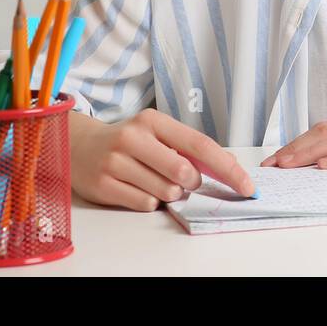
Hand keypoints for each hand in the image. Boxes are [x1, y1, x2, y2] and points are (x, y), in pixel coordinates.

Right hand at [69, 108, 254, 210]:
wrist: (79, 146)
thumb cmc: (129, 142)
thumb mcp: (158, 134)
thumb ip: (190, 147)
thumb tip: (231, 163)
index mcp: (153, 121)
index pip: (200, 145)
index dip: (228, 168)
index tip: (247, 185)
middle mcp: (133, 138)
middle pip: (184, 173)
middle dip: (192, 183)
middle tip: (181, 179)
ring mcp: (115, 162)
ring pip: (166, 192)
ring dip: (170, 193)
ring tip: (153, 179)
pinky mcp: (103, 185)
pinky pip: (145, 204)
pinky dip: (150, 202)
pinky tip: (138, 188)